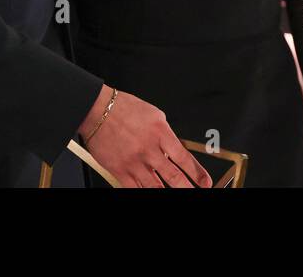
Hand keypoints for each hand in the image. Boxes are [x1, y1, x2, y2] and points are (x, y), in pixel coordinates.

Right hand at [79, 86, 212, 187]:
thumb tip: (174, 150)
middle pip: (174, 177)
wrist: (97, 110)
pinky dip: (144, 192)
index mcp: (160, 133)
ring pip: (156, 187)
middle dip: (187, 188)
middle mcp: (149, 150)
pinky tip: (150, 191)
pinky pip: (135, 189)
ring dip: (167, 192)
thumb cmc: (123, 109)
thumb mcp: (154, 115)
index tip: (205, 182)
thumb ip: (166, 134)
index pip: (185, 159)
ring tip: (174, 193)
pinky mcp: (120, 170)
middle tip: (194, 192)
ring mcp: (134, 162)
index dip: (198, 174)